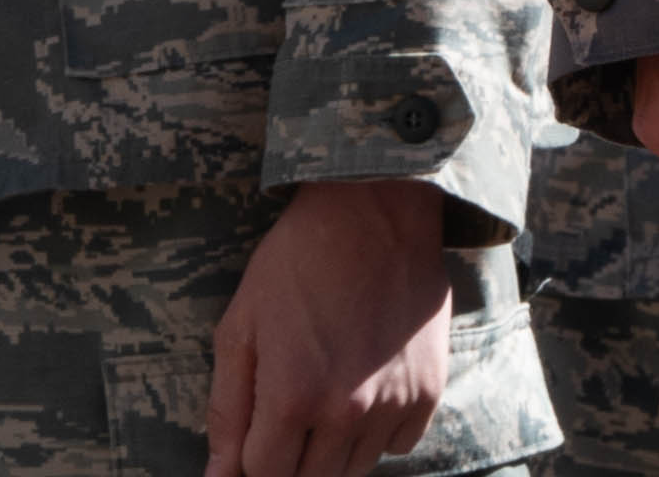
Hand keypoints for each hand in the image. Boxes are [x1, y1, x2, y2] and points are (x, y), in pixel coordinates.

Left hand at [206, 177, 450, 476]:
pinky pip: (400, 444)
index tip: (255, 436)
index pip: (263, 475)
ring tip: (326, 400)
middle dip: (290, 459)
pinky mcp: (430, 386)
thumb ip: (228, 412)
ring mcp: (395, 401)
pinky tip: (366, 392)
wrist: (376, 209)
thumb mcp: (241, 330)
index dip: (252, 459)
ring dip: (333, 450)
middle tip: (290, 416)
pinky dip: (379, 433)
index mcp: (291, 398)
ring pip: (356, 468)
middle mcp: (347, 410)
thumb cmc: (296, 264)